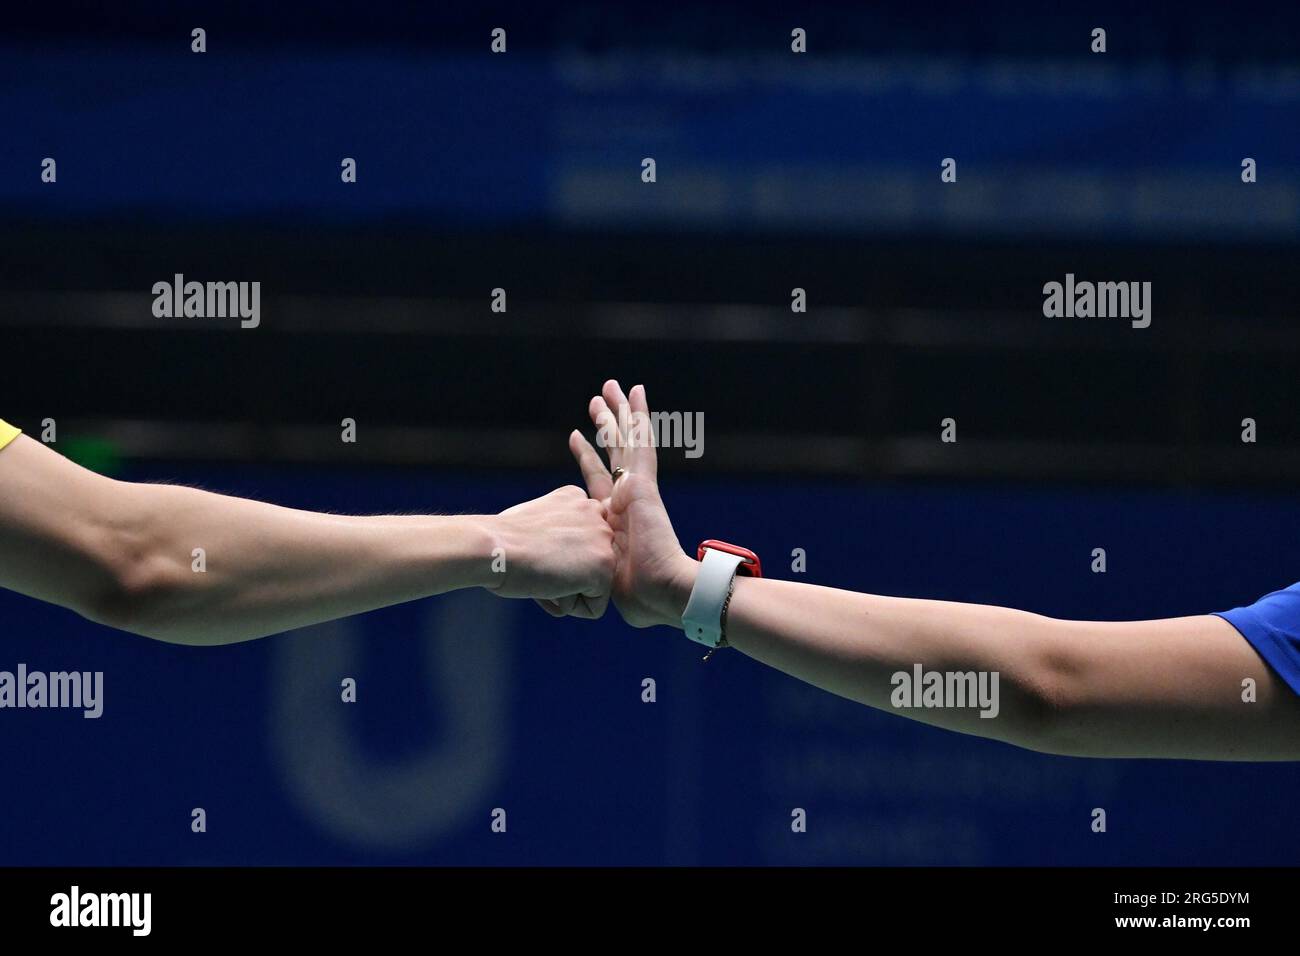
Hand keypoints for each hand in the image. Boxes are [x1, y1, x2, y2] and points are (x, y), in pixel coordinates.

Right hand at [485, 486, 614, 618]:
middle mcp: (596, 512)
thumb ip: (559, 535)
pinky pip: (593, 608)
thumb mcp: (536, 521)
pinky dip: (569, 607)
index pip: (582, 543)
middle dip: (566, 575)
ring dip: (566, 591)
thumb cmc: (500, 541)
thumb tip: (566, 566)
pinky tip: (550, 586)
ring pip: (593, 586)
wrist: (494, 548)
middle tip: (537, 566)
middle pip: (589, 565)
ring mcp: (604, 538)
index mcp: (578, 499)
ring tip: (542, 574)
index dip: (557, 558)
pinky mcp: (604, 565)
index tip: (534, 552)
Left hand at [568, 380, 696, 628]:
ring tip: (611, 385)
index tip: (576, 434)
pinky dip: (637, 417)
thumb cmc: (638, 598)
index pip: (600, 478)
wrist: (663, 592)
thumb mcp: (601, 581)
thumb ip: (589, 576)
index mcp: (616, 519)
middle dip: (606, 424)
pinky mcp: (644, 483)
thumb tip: (572, 593)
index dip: (588, 457)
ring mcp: (638, 488)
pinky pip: (640, 442)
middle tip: (598, 398)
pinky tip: (634, 394)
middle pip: (615, 451)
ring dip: (619, 412)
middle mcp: (628, 498)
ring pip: (627, 440)